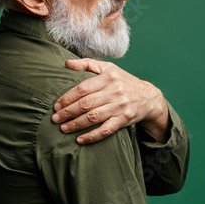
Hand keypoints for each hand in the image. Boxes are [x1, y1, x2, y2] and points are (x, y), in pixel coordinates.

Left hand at [53, 58, 169, 144]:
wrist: (149, 97)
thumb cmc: (124, 81)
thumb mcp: (108, 68)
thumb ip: (87, 64)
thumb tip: (66, 63)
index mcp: (108, 77)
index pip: (83, 88)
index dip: (67, 98)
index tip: (56, 105)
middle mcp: (114, 91)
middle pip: (86, 103)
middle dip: (68, 112)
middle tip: (55, 119)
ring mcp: (120, 106)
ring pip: (94, 117)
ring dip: (76, 124)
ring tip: (63, 129)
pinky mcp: (124, 119)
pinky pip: (106, 130)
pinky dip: (93, 136)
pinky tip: (80, 139)